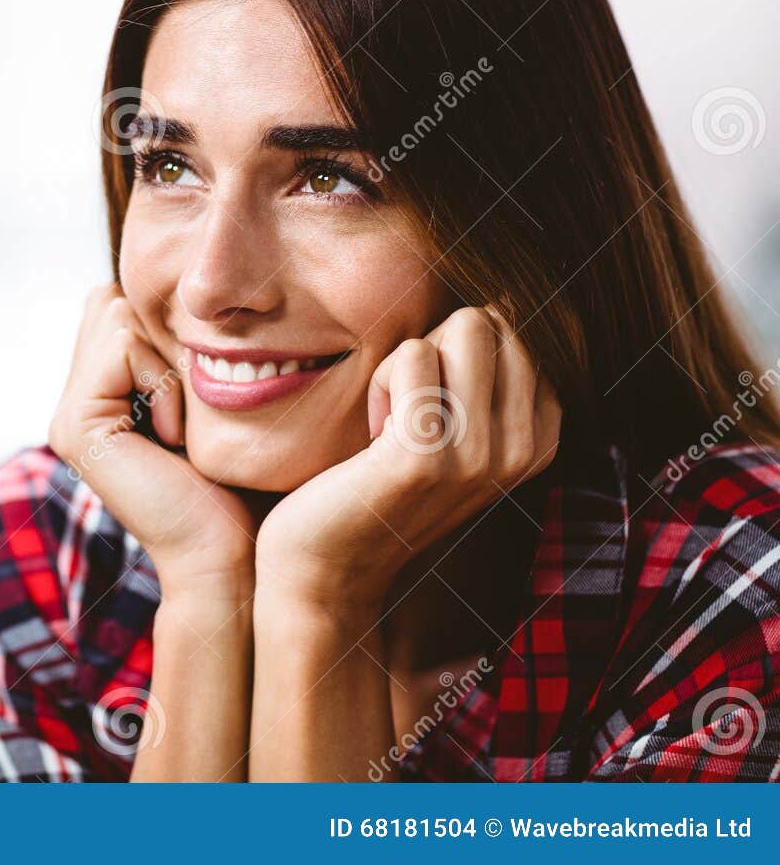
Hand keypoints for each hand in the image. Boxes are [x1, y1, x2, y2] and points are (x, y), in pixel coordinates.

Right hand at [48, 284, 263, 597]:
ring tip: (181, 427)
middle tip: (187, 406)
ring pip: (116, 313)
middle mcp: (74, 403)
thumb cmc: (240, 486)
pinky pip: (121, 344)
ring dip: (167, 361)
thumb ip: (183, 351)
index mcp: (100, 397)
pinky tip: (171, 437)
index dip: (168, 329)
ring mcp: (67, 415)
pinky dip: (162, 380)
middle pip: (109, 301)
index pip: (118, 305)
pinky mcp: (74, 424)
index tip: (197, 400)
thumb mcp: (212, 400)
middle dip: (160, 335)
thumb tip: (193, 291)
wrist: (229, 558)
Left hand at [253, 307, 560, 610]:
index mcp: (539, 439)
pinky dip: (379, 382)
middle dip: (435, 346)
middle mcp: (523, 452)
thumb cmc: (374, 479)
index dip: (458, 350)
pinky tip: (370, 438)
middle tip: (406, 413)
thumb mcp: (449, 427)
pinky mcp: (427, 458)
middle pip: (492, 320)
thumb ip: (482, 373)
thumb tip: (500, 299)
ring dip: (405, 364)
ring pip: (461, 328)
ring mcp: (480, 458)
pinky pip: (412, 356)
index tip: (432, 411)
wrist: (326, 565)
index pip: (520, 329)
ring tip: (389, 425)